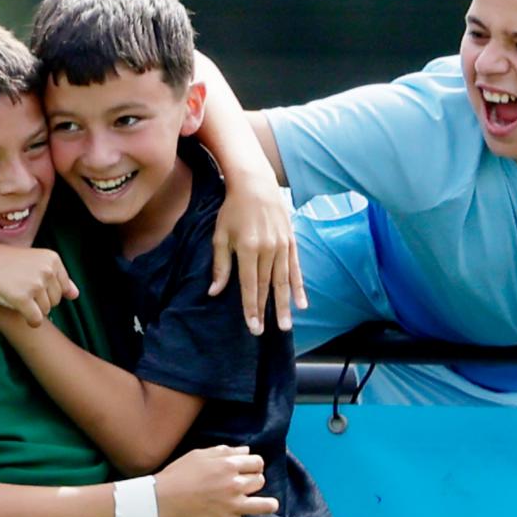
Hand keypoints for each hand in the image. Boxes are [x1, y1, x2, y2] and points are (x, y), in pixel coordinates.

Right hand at [0, 247, 79, 326]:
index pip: (63, 288)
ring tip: (16, 296)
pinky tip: (20, 312)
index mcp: (53, 259)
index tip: (29, 283)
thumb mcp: (36, 263)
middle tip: (21, 290)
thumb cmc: (7, 263)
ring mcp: (35, 284)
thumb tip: (76, 295)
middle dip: (41, 301)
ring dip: (33, 309)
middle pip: (56, 301)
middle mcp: (47, 270)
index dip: (46, 291)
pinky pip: (36, 319)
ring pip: (46, 311)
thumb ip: (58, 278)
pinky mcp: (22, 298)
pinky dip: (30, 321)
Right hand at [153, 445, 277, 516]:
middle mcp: (235, 485)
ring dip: (269, 506)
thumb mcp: (199, 455)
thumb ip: (224, 451)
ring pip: (265, 506)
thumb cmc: (177, 475)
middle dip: (255, 483)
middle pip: (260, 482)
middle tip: (247, 488)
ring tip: (269, 507)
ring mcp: (233, 506)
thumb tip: (246, 450)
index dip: (255, 467)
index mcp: (229, 466)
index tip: (251, 471)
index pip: (257, 463)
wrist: (161, 500)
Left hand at [211, 167, 306, 333]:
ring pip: (283, 280)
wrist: (255, 184)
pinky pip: (296, 268)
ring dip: (284, 304)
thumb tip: (214, 292)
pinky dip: (299, 286)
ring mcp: (282, 245)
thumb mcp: (220, 236)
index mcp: (248, 249)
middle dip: (266, 311)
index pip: (250, 285)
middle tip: (266, 331)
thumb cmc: (232, 210)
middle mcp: (267, 249)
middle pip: (267, 286)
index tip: (252, 327)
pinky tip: (301, 303)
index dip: (251, 308)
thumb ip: (220, 266)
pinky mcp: (291, 241)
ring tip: (285, 325)